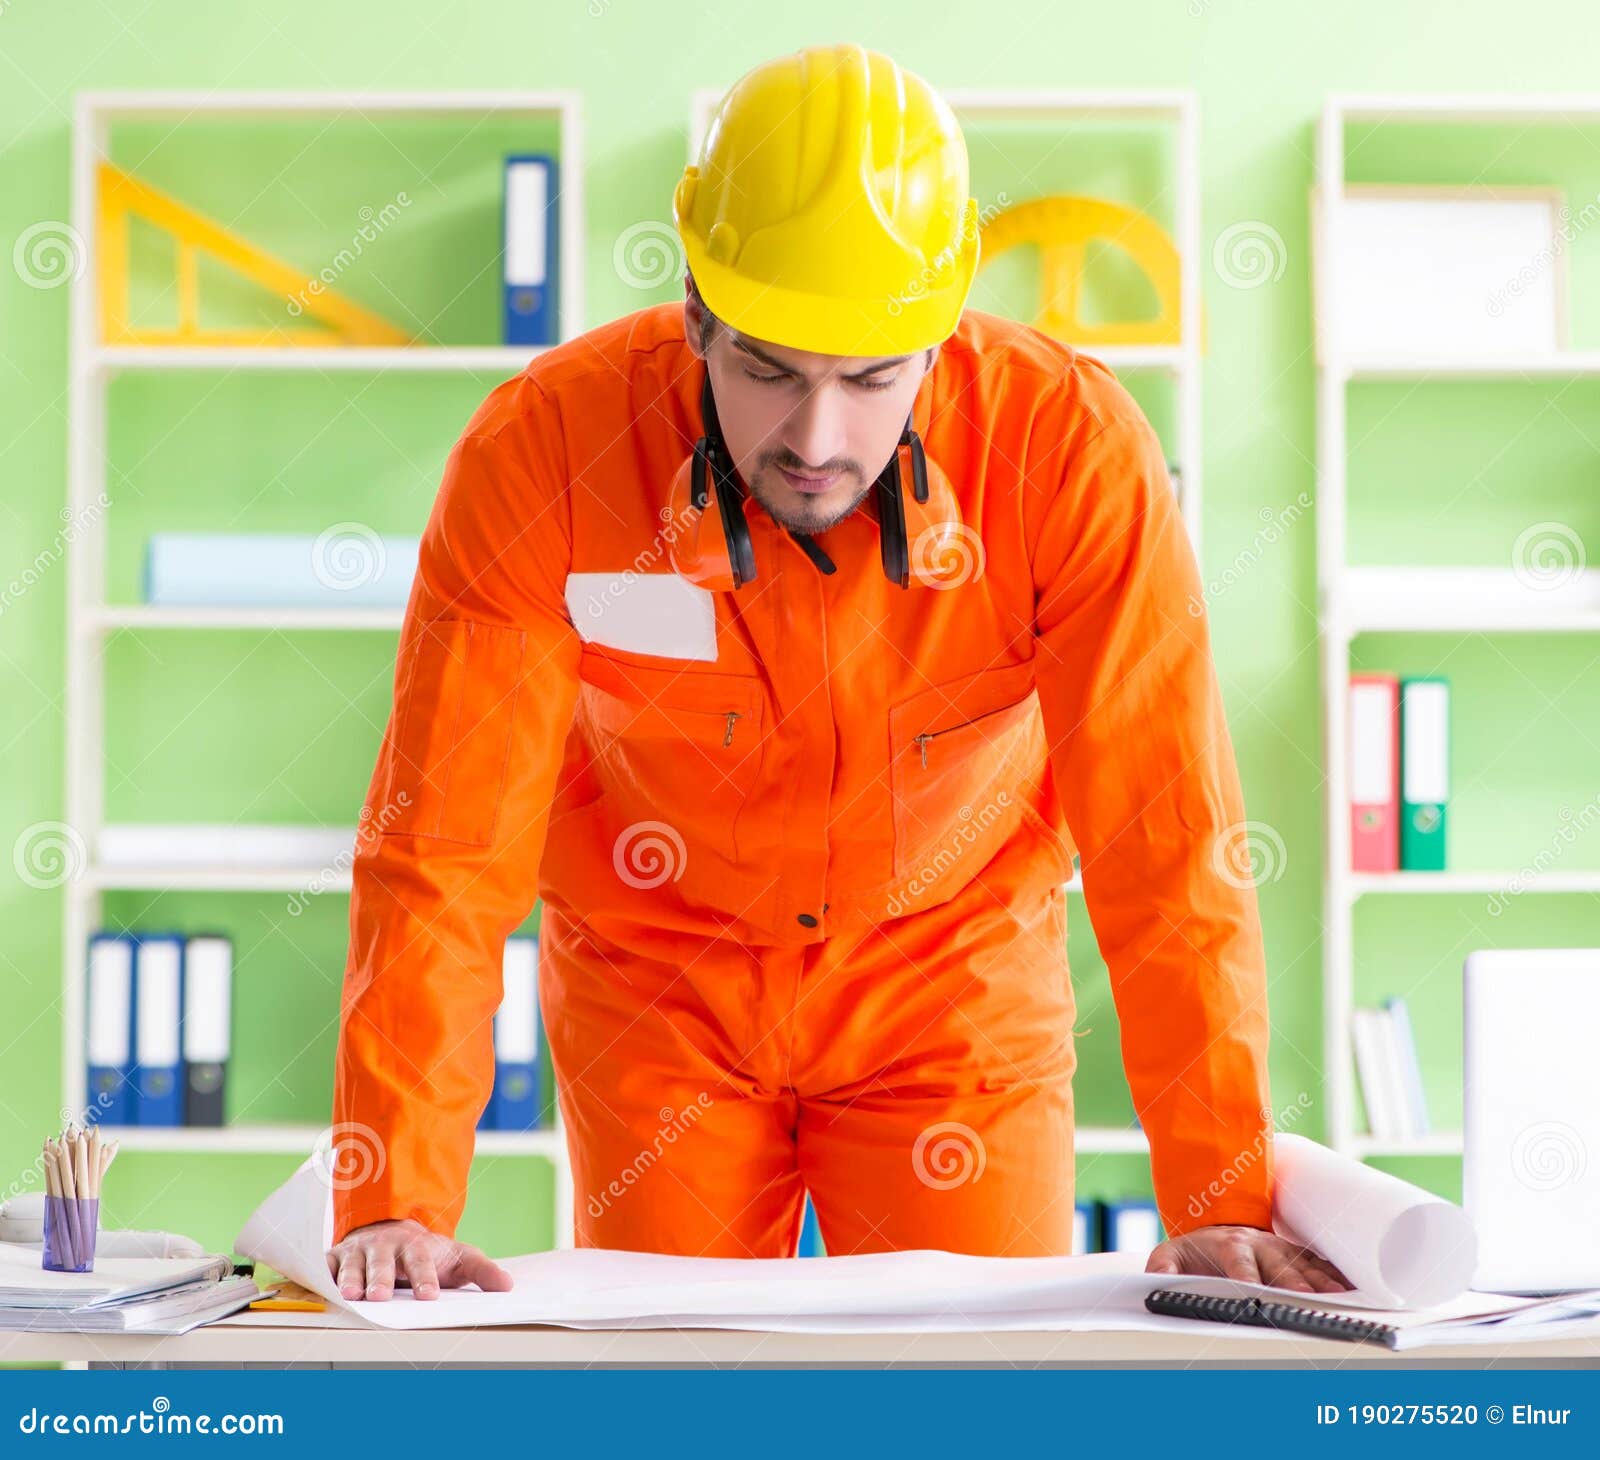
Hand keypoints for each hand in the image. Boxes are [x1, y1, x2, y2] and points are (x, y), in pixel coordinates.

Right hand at [325, 1218, 514, 1301]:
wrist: (390, 1226)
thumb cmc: (427, 1251)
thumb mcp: (457, 1257)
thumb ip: (481, 1271)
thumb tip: (508, 1286)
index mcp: (416, 1246)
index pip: (422, 1261)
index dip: (425, 1278)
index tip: (429, 1295)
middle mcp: (385, 1246)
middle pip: (384, 1262)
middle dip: (381, 1278)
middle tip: (379, 1297)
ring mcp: (359, 1250)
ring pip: (354, 1263)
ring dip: (352, 1278)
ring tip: (351, 1295)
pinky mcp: (336, 1257)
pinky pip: (326, 1265)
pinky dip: (322, 1274)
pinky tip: (319, 1285)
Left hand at [1145, 1223, 1352, 1293]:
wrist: (1217, 1226)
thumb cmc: (1196, 1249)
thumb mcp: (1172, 1254)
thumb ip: (1162, 1266)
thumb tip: (1157, 1278)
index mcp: (1229, 1246)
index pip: (1239, 1263)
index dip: (1246, 1279)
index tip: (1253, 1295)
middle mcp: (1259, 1245)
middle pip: (1279, 1266)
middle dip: (1293, 1284)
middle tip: (1309, 1301)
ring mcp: (1280, 1248)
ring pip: (1304, 1264)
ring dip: (1323, 1281)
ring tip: (1341, 1296)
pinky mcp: (1295, 1254)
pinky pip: (1320, 1263)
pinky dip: (1337, 1274)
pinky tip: (1354, 1286)